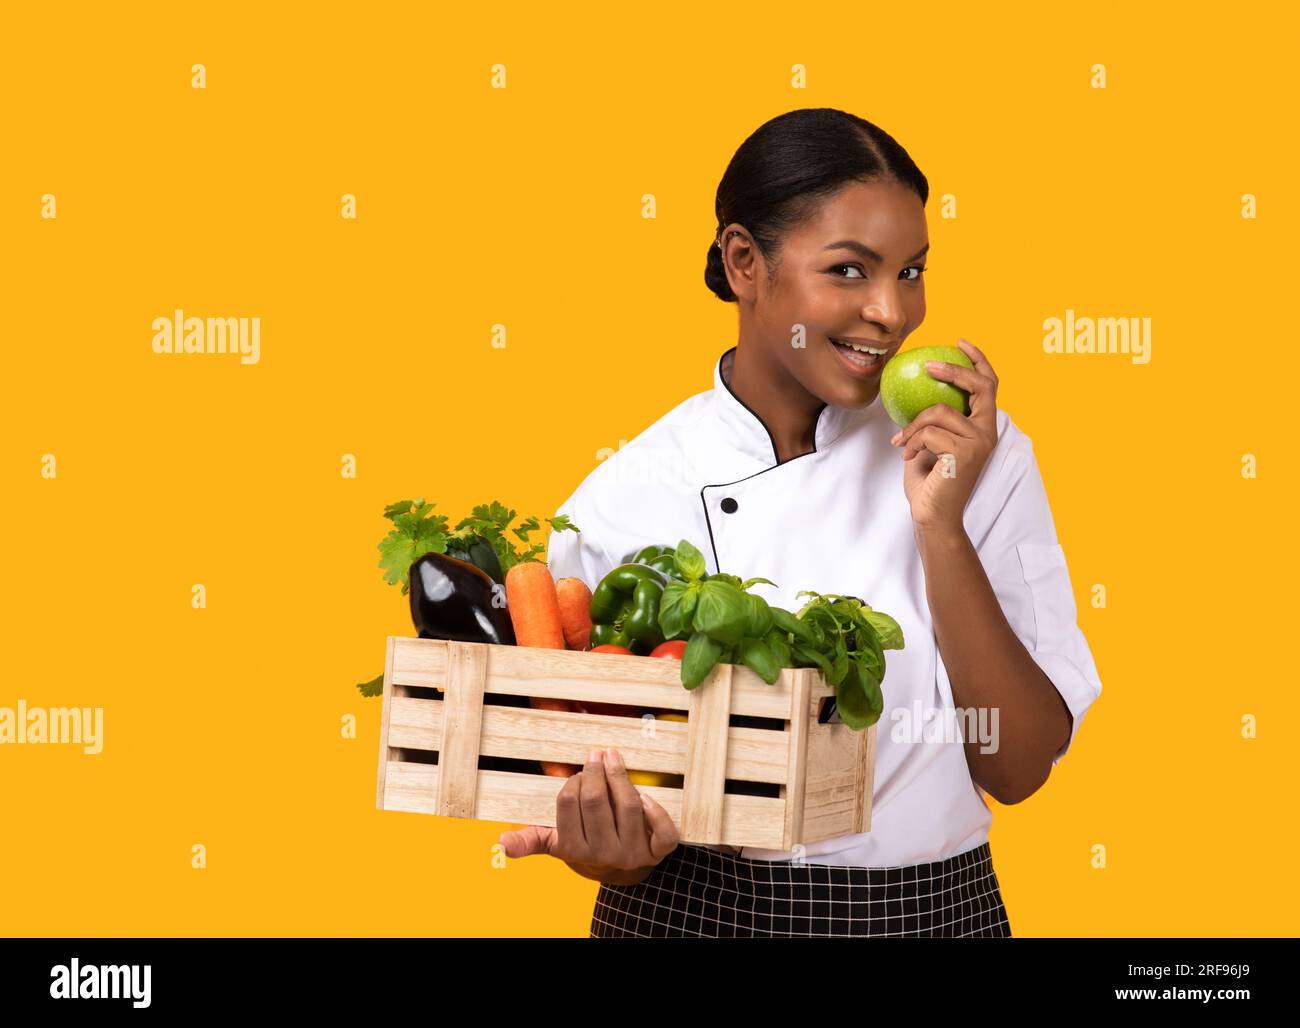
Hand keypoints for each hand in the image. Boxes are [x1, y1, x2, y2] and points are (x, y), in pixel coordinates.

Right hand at [498, 747, 678, 884]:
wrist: (620, 872)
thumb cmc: (587, 845)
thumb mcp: (558, 843)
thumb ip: (531, 841)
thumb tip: (500, 844)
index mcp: (575, 849)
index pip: (569, 803)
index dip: (573, 781)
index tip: (577, 773)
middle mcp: (604, 855)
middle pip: (596, 802)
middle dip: (595, 772)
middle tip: (596, 755)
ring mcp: (633, 855)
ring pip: (629, 808)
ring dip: (621, 778)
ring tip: (614, 758)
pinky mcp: (658, 853)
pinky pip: (663, 831)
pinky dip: (657, 811)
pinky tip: (646, 795)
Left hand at [889, 338, 999, 535]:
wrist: (931, 514)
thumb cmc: (928, 480)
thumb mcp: (929, 441)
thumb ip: (932, 418)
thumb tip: (915, 386)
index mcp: (982, 427)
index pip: (989, 385)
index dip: (978, 360)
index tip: (959, 342)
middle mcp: (987, 432)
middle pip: (978, 387)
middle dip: (953, 371)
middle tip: (927, 366)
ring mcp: (979, 443)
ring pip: (939, 412)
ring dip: (912, 426)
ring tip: (900, 443)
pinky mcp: (965, 453)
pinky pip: (930, 432)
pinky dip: (912, 442)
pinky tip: (905, 456)